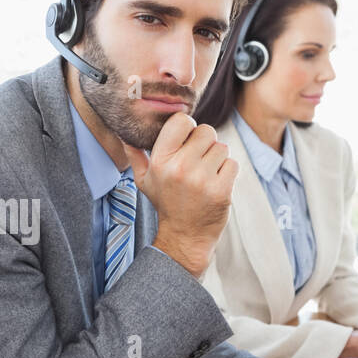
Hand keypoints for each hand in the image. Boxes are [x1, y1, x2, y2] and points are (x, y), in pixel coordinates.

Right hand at [126, 113, 236, 278]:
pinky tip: (215, 183)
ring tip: (205, 174)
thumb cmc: (166, 203)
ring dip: (217, 158)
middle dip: (205, 143)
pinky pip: (232, 163)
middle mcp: (180, 168)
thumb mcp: (144, 180)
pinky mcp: (221, 190)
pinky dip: (227, 172)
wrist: (185, 236)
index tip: (186, 140)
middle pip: (206, 131)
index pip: (182, 121)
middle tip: (198, 160)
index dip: (188, 127)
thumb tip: (125, 135)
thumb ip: (135, 155)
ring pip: (222, 147)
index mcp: (160, 161)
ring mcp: (201, 180)